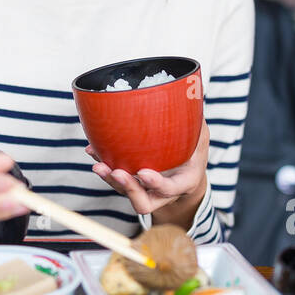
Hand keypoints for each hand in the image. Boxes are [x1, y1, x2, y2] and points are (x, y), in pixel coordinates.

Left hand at [86, 117, 209, 221]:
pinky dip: (104, 166)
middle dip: (128, 188)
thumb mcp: (200, 135)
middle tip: (116, 172)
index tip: (143, 173)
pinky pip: (116, 179)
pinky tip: (93, 150)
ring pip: (125, 192)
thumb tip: (187, 93)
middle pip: (143, 201)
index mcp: (183, 182)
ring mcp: (145, 189)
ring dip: (110, 179)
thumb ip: (194, 121)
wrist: (186, 170)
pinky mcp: (131, 182)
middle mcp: (162, 192)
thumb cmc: (194, 150)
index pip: (170, 189)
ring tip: (98, 164)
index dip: (156, 184)